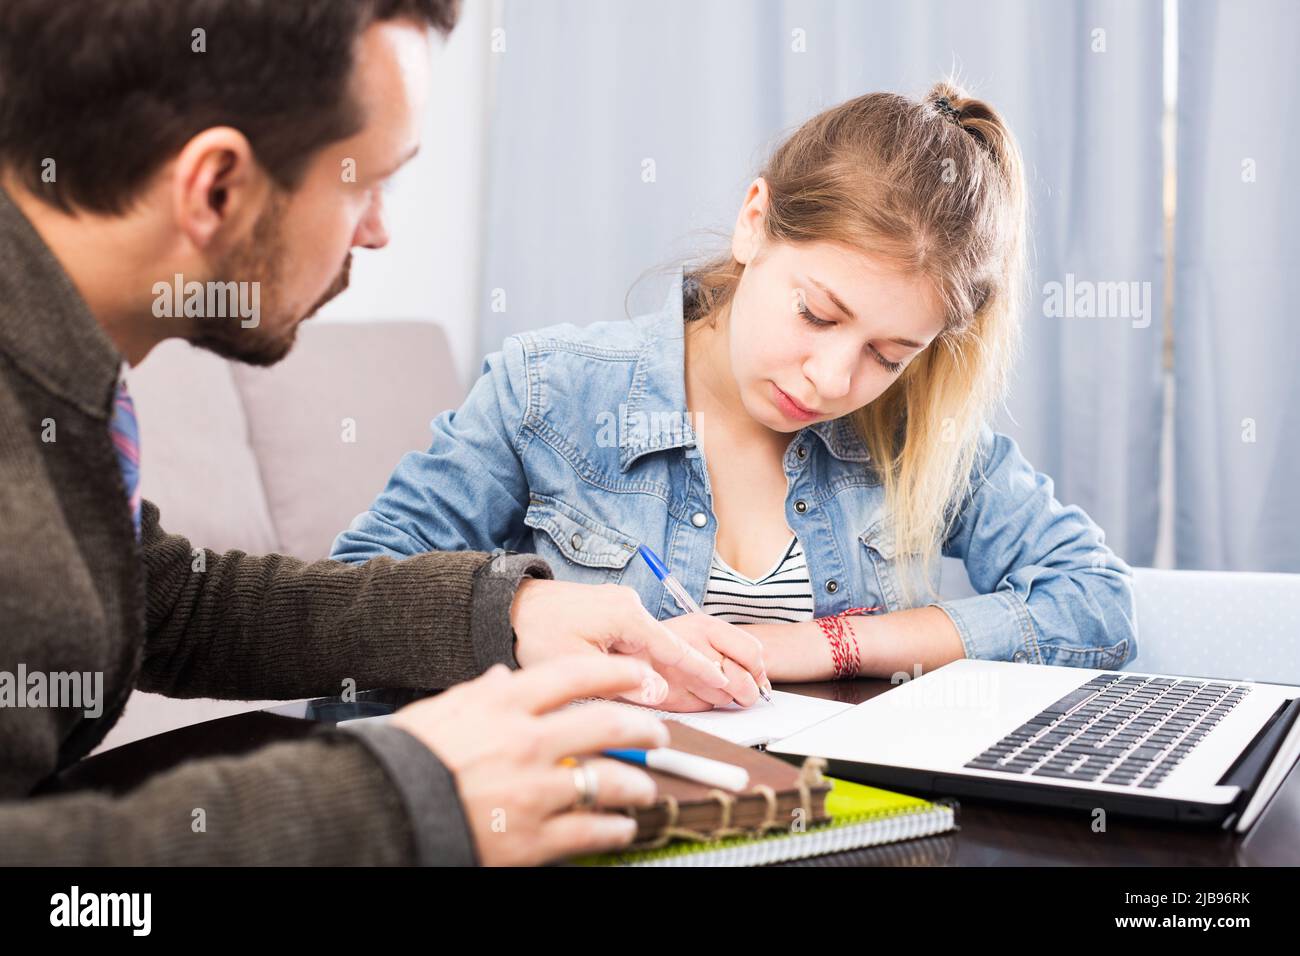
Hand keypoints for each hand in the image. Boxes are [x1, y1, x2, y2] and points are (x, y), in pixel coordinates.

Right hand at [390, 655, 670, 865]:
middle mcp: (529, 742)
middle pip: (607, 725)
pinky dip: (614, 828)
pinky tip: (622, 827)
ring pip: (608, 781)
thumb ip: (480, 693)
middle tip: (658, 730)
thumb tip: (500, 677)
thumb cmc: (408, 757)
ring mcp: (535, 791)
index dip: (615, 672)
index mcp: (506, 705)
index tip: (638, 673)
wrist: (383, 810)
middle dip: (643, 727)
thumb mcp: (443, 710)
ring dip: (636, 783)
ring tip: (644, 787)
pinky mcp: (534, 837)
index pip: (575, 676)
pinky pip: (591, 830)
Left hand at [510, 579, 728, 704]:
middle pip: (664, 647)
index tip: (726, 684)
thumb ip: (622, 682)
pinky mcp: (608, 609)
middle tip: (705, 695)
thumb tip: (658, 692)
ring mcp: (619, 603)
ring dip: (653, 668)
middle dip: (683, 672)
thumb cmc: (535, 633)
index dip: (702, 670)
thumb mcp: (577, 665)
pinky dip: (637, 658)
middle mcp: (629, 603)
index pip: (676, 648)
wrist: (507, 606)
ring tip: (660, 691)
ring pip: (647, 645)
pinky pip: (633, 638)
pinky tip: (632, 675)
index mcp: (627, 615)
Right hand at [636, 613, 770, 711]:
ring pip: (725, 699)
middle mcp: (694, 647)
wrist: (625, 651)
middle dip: (745, 691)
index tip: (754, 676)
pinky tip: (689, 690)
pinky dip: (702, 704)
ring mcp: (680, 674)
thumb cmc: (671, 642)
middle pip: (743, 682)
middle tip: (737, 688)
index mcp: (705, 626)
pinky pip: (704, 708)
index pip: (752, 652)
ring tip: (702, 682)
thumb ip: (735, 651)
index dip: (758, 670)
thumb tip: (762, 684)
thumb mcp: (702, 632)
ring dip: (720, 698)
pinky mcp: (670, 696)